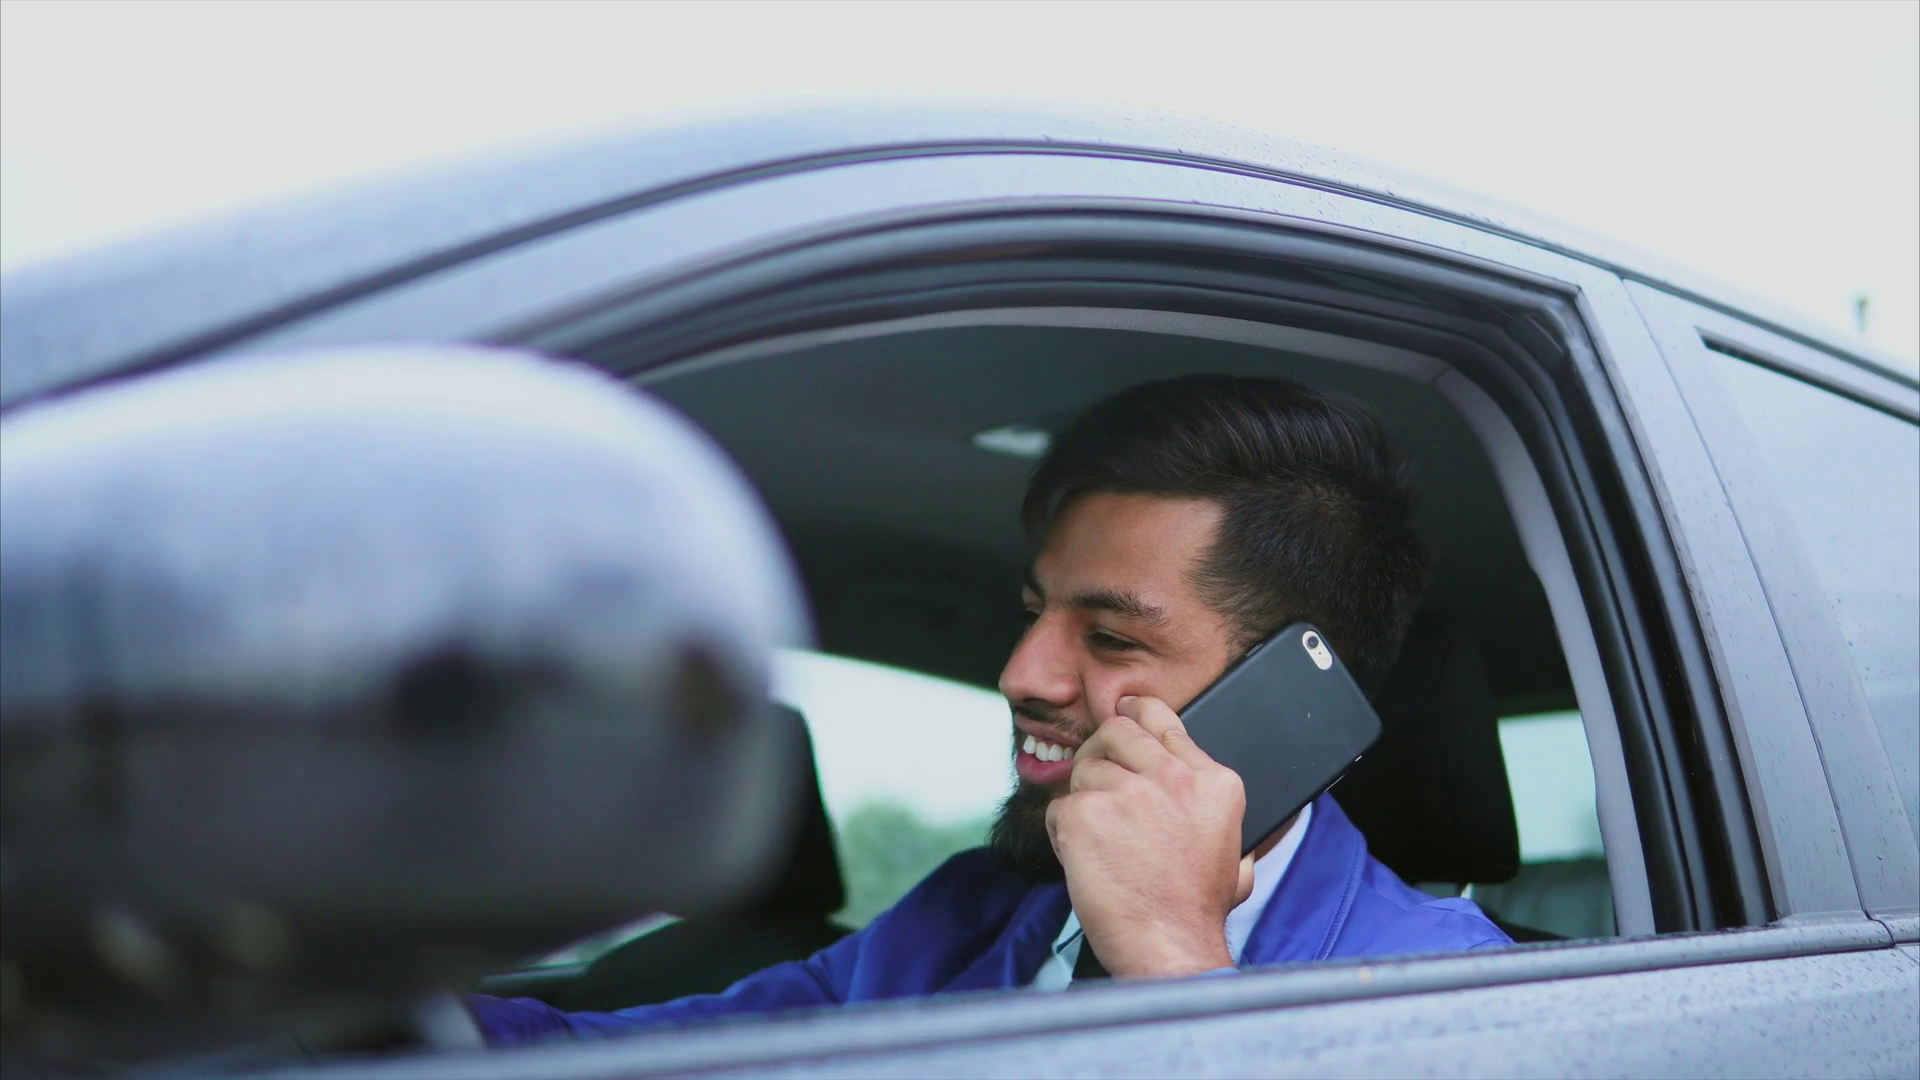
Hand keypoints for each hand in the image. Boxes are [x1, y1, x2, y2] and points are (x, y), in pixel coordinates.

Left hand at [1045, 695, 1253, 977]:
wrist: (1170, 948)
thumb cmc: (1196, 910)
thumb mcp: (1236, 851)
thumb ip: (1221, 813)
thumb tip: (1213, 800)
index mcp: (1212, 781)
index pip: (1163, 719)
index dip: (1136, 712)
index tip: (1123, 709)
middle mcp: (1173, 777)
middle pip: (1115, 732)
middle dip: (1099, 753)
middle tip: (1095, 785)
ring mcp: (1128, 792)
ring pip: (1084, 771)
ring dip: (1084, 803)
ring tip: (1102, 846)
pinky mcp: (1087, 814)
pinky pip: (1059, 808)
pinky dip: (1064, 834)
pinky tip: (1086, 861)